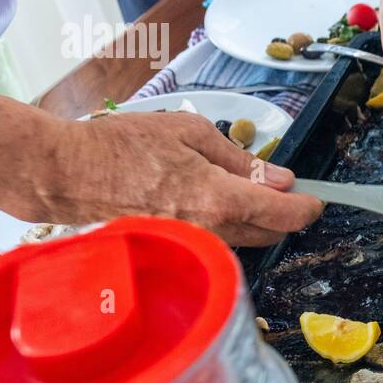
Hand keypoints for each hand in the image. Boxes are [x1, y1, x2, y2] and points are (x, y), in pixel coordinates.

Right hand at [28, 111, 322, 245]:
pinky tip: (210, 201)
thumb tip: (281, 179)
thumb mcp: (191, 133)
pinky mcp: (175, 248)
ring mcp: (191, 244)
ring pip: (244, 240)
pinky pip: (216, 242)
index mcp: (221, 198)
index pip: (286, 216)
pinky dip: (226, 226)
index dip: (308, 208)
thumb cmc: (124, 145)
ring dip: (254, 220)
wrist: (67, 174)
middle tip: (279, 188)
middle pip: (270, 234)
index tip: (315, 199)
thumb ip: (242, 160)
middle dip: (284, 214)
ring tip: (239, 188)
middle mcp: (211, 230)